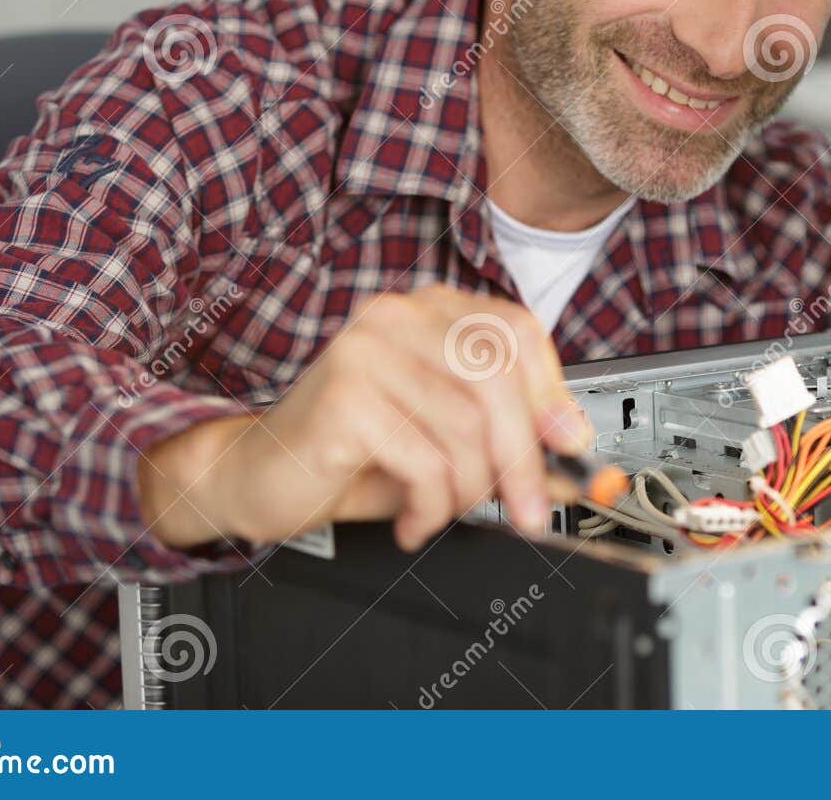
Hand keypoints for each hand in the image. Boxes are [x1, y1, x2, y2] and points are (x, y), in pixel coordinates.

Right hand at [137, 285, 591, 551]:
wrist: (257, 474)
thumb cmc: (352, 451)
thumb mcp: (443, 436)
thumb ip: (505, 429)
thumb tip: (573, 445)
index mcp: (430, 311)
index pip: (517, 332)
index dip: (551, 391)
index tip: (569, 444)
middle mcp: (398, 316)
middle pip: (498, 378)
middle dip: (523, 457)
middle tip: (529, 510)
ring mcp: (367, 351)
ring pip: (467, 426)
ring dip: (468, 490)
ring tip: (444, 510)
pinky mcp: (344, 399)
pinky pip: (426, 461)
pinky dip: (432, 506)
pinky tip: (412, 519)